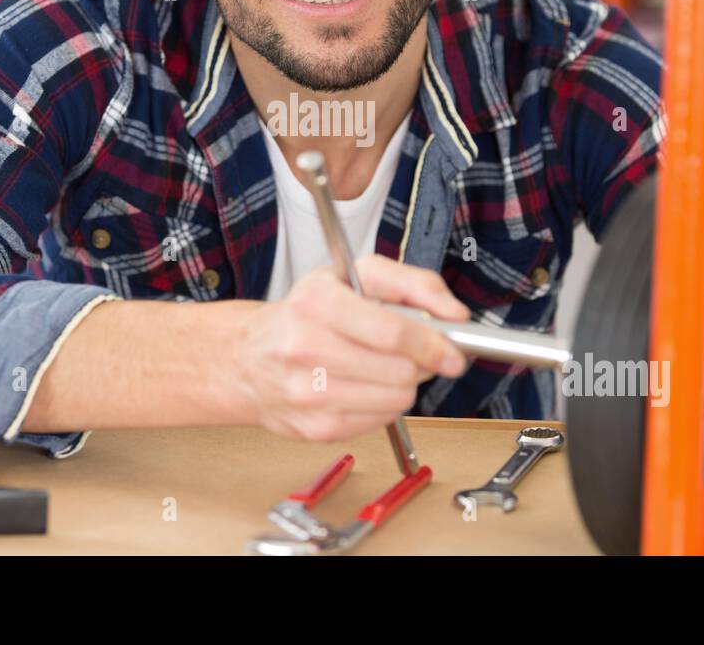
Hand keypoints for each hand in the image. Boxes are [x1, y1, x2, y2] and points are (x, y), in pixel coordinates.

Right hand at [235, 254, 469, 441]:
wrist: (249, 357)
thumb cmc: (306, 313)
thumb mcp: (354, 275)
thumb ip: (413, 284)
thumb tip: (455, 313)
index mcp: (316, 302)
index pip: (393, 332)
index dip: (434, 344)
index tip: (453, 350)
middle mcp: (305, 346)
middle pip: (400, 370)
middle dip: (419, 362)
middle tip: (412, 353)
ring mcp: (307, 392)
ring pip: (395, 399)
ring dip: (402, 384)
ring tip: (381, 367)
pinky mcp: (314, 427)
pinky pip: (379, 420)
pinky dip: (382, 405)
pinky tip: (363, 387)